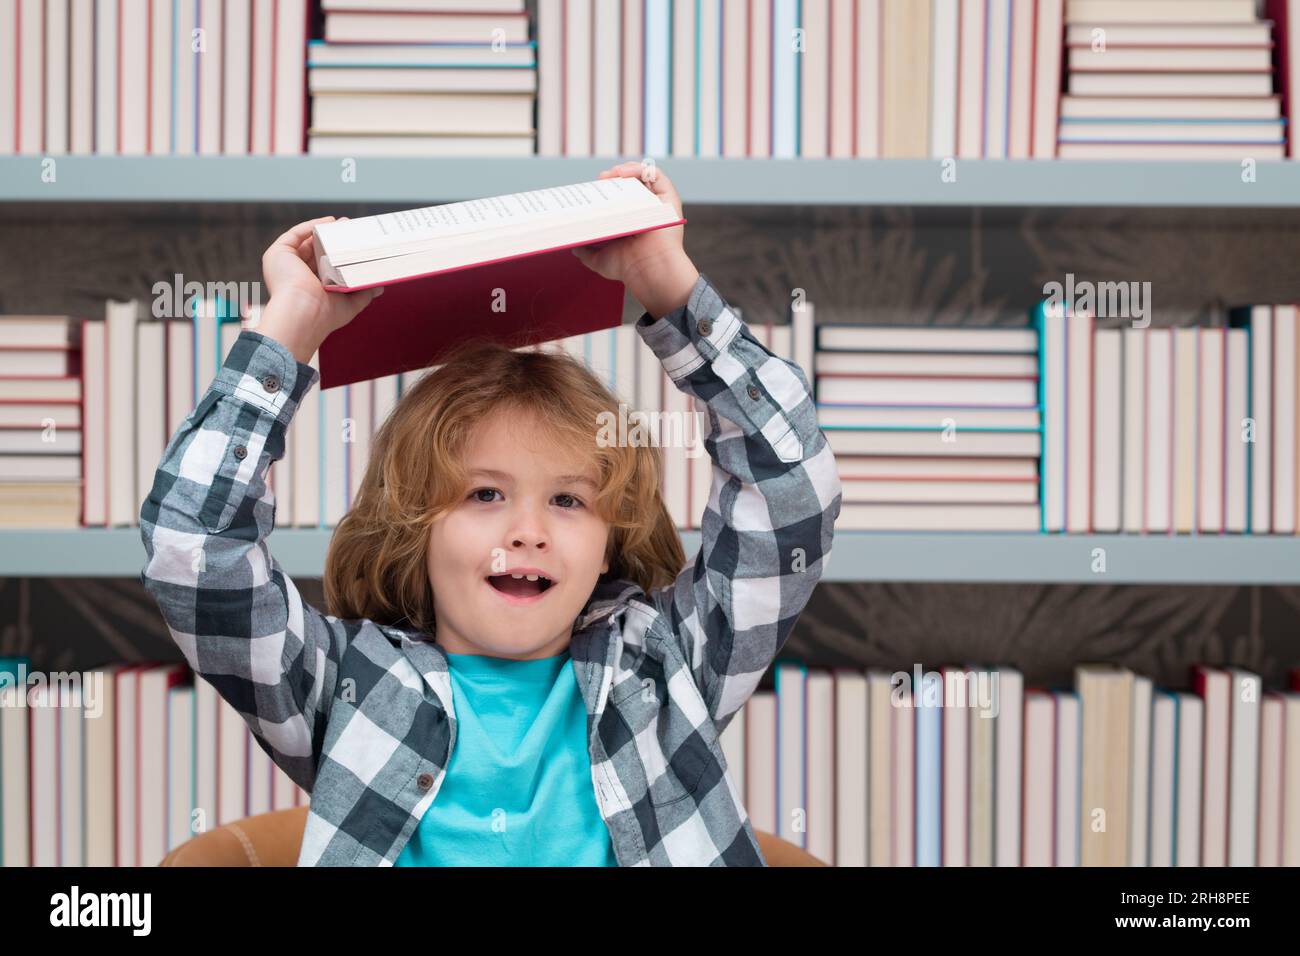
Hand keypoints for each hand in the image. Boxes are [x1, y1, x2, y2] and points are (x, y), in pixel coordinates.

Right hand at [256, 216, 384, 363]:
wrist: (304, 312)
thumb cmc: (325, 314)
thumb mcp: (350, 303)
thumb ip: (363, 293)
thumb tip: (378, 286)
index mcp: (309, 289)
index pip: (324, 267)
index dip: (339, 255)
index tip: (354, 245)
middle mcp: (295, 276)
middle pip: (315, 251)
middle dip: (333, 240)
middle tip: (350, 229)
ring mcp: (285, 264)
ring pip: (305, 242)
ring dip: (324, 231)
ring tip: (343, 223)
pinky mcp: (277, 254)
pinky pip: (294, 235)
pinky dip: (310, 226)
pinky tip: (327, 222)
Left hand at [571, 162, 698, 318]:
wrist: (647, 271)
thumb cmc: (627, 268)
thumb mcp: (600, 260)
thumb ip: (587, 253)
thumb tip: (574, 247)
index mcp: (633, 224)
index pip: (619, 200)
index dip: (606, 191)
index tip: (592, 190)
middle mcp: (647, 213)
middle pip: (631, 186)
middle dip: (614, 179)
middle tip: (600, 180)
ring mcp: (659, 205)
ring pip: (644, 178)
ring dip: (625, 170)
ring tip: (610, 174)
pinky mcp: (669, 199)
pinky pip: (656, 176)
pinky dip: (640, 169)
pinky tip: (623, 172)